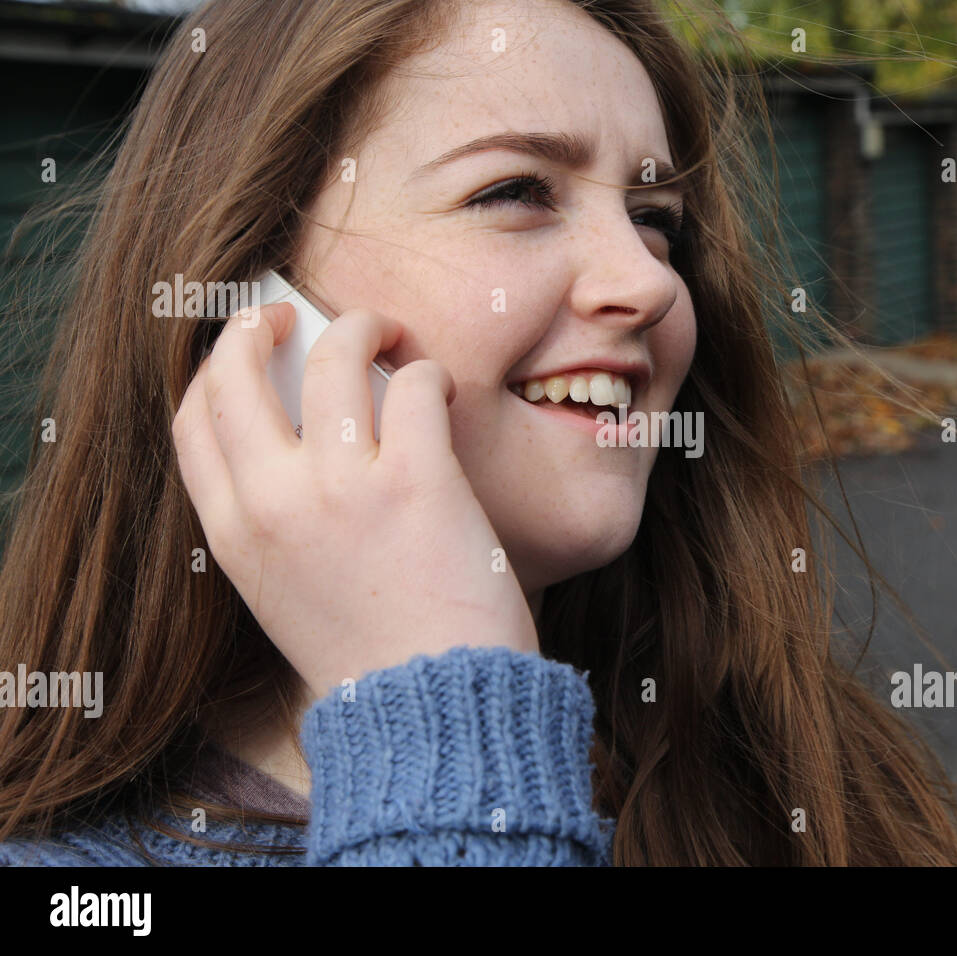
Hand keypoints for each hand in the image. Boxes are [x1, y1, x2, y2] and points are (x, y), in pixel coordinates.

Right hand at [173, 301, 538, 700]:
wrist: (433, 711)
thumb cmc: (374, 657)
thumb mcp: (286, 595)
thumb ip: (275, 524)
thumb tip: (303, 440)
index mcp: (234, 535)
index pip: (192, 424)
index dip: (214, 369)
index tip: (244, 347)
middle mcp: (274, 502)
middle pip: (237, 372)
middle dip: (259, 324)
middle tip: (294, 314)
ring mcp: (342, 486)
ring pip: (334, 357)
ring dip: (362, 327)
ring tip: (387, 333)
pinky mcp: (415, 479)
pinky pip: (414, 386)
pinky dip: (428, 373)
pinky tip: (439, 388)